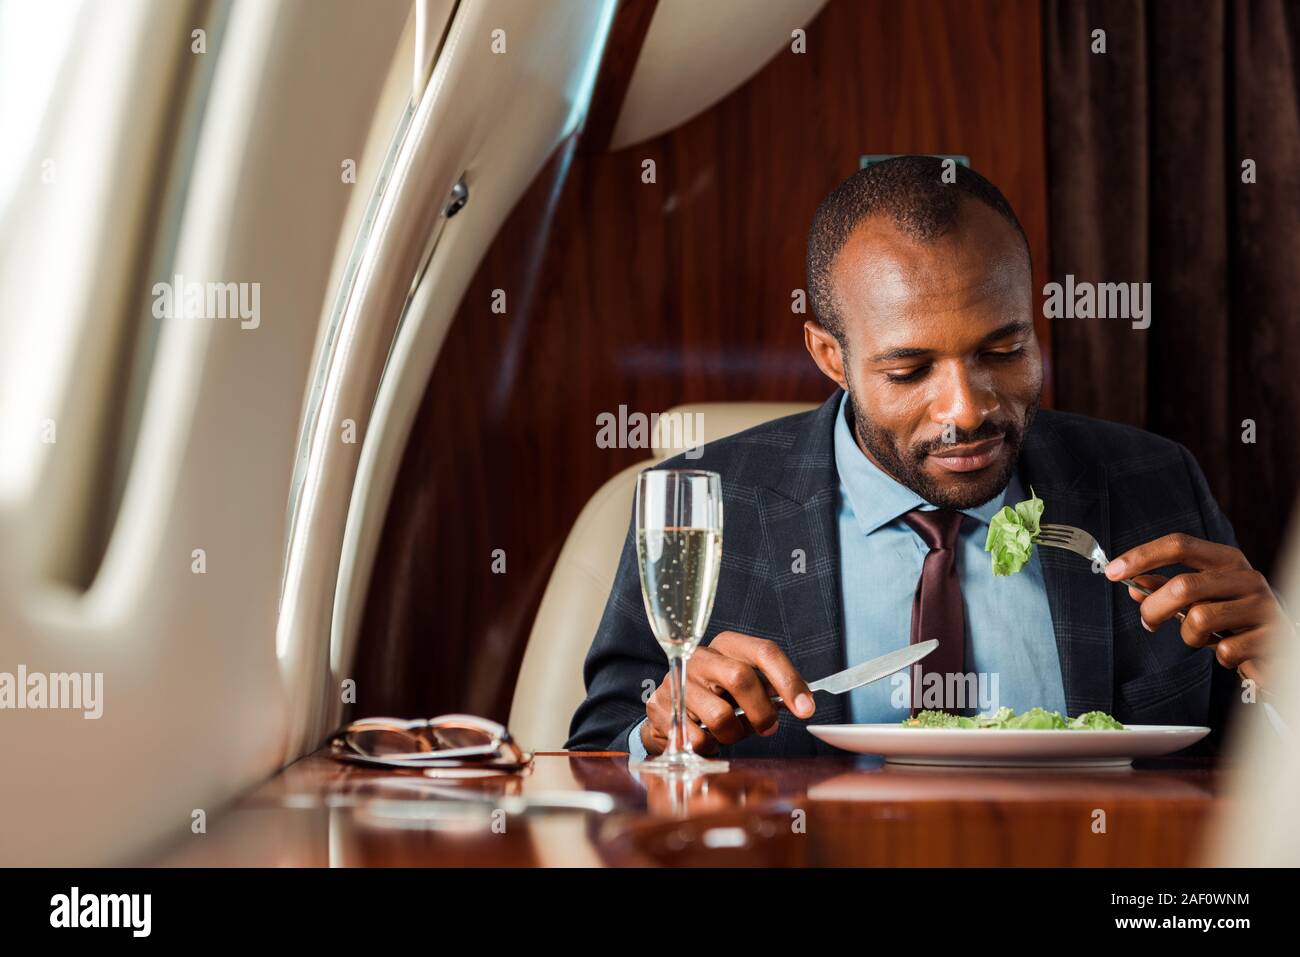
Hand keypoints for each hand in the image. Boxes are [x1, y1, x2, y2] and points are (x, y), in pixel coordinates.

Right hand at [640, 631, 814, 755]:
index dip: (789, 680)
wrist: (667, 711)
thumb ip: (768, 688)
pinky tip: (706, 738)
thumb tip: (802, 701)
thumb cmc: (715, 697)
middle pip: (741, 678)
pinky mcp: (659, 708)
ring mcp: (676, 681)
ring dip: (733, 734)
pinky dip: (710, 747)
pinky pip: (698, 739)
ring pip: (720, 716)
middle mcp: (699, 657)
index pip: (764, 651)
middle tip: (769, 728)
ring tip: (729, 732)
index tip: (806, 708)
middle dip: (762, 711)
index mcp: (726, 645)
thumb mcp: (741, 686)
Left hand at [1104, 533, 1287, 685]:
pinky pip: (1223, 650)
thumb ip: (1168, 588)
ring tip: (1201, 638)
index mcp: (1226, 560)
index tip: (1111, 572)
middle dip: (1153, 608)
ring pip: (1199, 620)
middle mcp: (1247, 577)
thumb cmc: (1233, 617)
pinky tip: (1228, 651)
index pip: (1179, 545)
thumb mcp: (1202, 597)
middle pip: (1183, 586)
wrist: (1282, 645)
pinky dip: (1217, 655)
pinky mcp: (1270, 636)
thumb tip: (1132, 584)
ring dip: (1188, 636)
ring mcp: (1262, 606)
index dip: (1142, 556)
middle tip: (1148, 622)